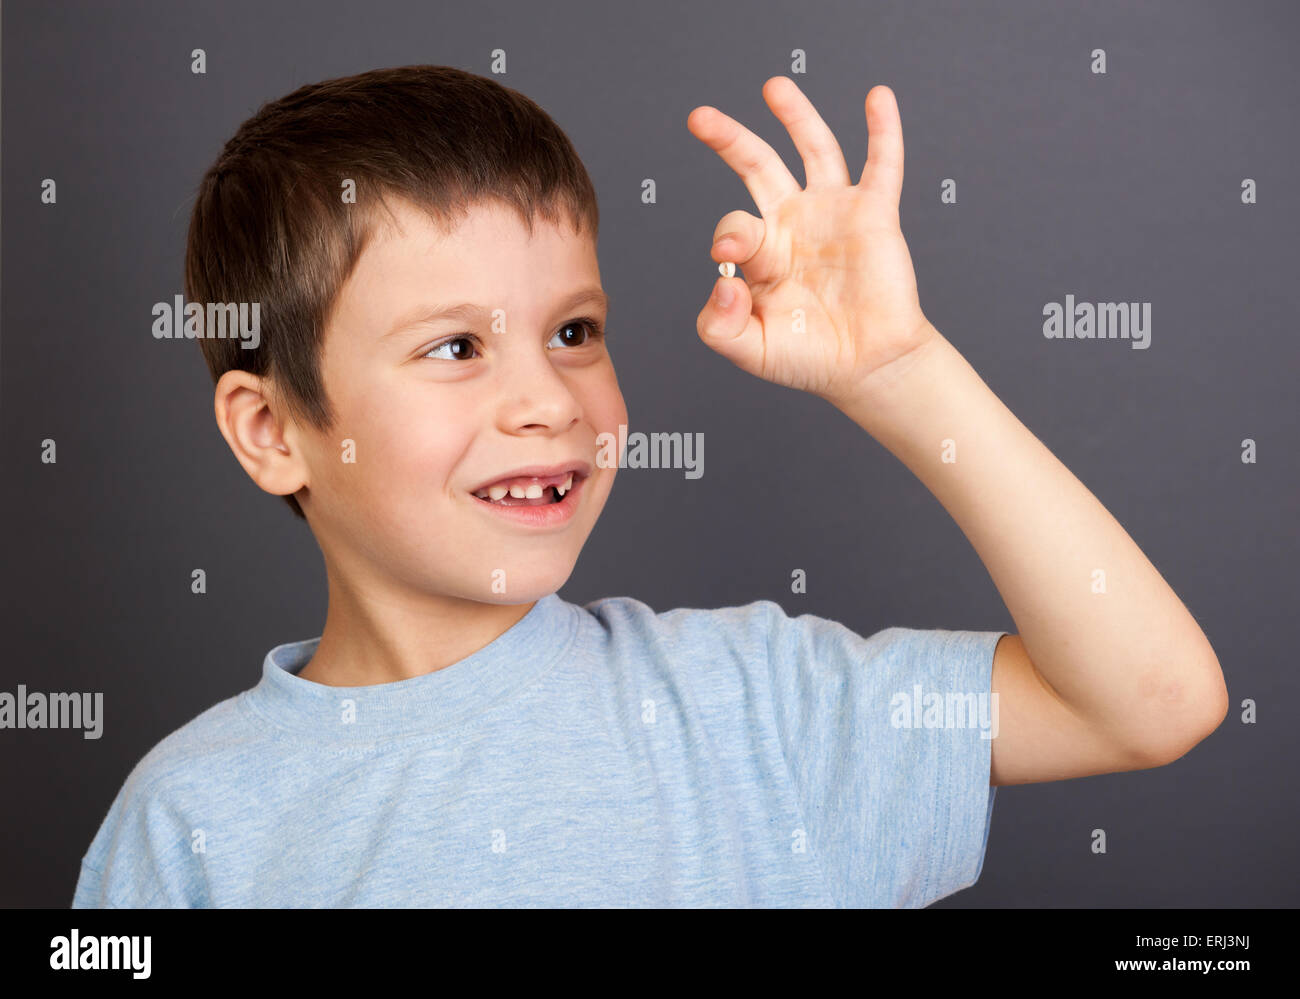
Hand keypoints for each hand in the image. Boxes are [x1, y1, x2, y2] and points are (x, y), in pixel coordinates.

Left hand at [687, 77, 939, 407]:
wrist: (867, 368)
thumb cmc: (809, 359)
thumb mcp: (749, 349)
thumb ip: (718, 325)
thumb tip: (721, 280)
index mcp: (761, 253)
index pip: (734, 225)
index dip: (730, 237)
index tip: (732, 263)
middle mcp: (794, 224)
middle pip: (758, 167)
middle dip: (729, 140)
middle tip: (701, 117)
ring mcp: (834, 214)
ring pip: (815, 151)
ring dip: (796, 116)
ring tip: (774, 87)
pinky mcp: (875, 215)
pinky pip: (882, 164)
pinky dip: (883, 130)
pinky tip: (877, 97)